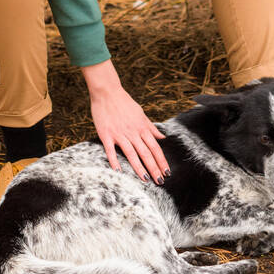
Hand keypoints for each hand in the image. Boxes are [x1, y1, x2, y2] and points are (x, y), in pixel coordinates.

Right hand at [82, 60, 168, 182]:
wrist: (107, 91)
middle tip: (160, 181)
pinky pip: (111, 151)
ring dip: (140, 168)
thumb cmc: (124, 102)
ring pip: (132, 154)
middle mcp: (133, 132)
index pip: (155, 147)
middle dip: (154, 168)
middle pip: (146, 153)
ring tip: (146, 180)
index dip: (162, 161)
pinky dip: (115, 161)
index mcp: (142, 127)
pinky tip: (119, 172)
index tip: (167, 172)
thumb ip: (150, 127)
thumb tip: (162, 137)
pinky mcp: (106, 135)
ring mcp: (119, 134)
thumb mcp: (140, 113)